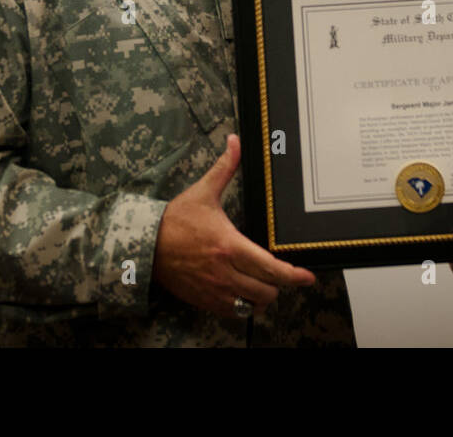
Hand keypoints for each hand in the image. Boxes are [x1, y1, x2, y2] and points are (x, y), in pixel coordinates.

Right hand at [153, 134, 314, 317]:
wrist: (145, 245)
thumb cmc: (175, 220)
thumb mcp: (203, 191)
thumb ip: (224, 167)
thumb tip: (235, 141)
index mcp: (230, 246)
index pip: (271, 268)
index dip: (293, 276)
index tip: (307, 277)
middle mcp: (225, 272)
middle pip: (267, 291)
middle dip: (278, 284)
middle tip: (280, 274)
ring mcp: (215, 290)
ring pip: (252, 305)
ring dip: (261, 297)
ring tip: (262, 284)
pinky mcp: (204, 300)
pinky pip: (233, 312)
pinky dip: (242, 305)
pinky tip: (242, 292)